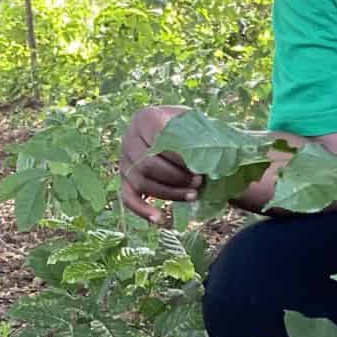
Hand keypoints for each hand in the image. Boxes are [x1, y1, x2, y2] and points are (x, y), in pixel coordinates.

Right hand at [117, 105, 199, 225]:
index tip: (199, 166)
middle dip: (176, 177)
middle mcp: (128, 138)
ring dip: (168, 193)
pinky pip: (128, 198)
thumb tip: (211, 151)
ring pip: (141, 183)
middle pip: (147, 164)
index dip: (178, 157)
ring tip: (192, 196)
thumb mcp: (195, 122)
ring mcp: (124, 161)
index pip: (158, 140)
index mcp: (144, 117)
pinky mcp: (125, 180)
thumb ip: (198, 132)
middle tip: (199, 182)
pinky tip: (159, 219)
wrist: (181, 137)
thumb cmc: (191, 130)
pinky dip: (142, 210)